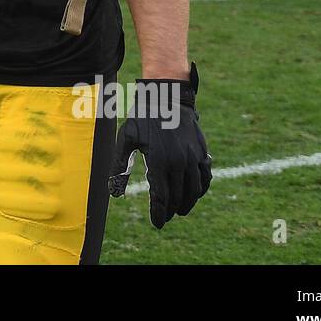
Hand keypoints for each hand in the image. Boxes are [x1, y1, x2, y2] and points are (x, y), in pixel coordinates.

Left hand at [109, 63, 211, 228]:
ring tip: (180, 210)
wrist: (167, 96)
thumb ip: (121, 165)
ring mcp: (193, 158)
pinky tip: (195, 193)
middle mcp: (178, 163)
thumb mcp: (126, 138)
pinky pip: (206, 176)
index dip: (159, 213)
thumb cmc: (143, 117)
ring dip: (188, 203)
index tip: (157, 223)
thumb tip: (114, 191)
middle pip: (178, 197)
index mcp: (159, 162)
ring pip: (194, 190)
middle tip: (165, 217)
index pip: (161, 197)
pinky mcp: (202, 151)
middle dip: (171, 211)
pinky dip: (202, 189)